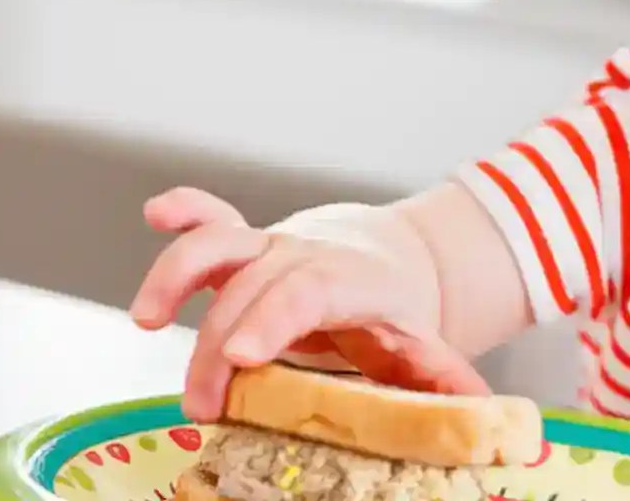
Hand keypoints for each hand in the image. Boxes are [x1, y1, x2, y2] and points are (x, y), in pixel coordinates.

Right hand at [129, 187, 489, 422]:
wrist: (388, 257)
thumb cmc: (395, 312)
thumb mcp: (422, 347)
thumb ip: (445, 383)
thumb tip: (483, 419)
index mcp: (351, 282)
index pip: (308, 293)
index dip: (273, 319)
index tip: (242, 356)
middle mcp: (305, 256)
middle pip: (251, 290)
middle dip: (216, 345)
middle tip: (203, 405)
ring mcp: (271, 245)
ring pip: (219, 243)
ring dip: (177, 276)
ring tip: (146, 322)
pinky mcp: (245, 243)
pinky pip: (211, 219)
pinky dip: (183, 212)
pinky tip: (157, 213)